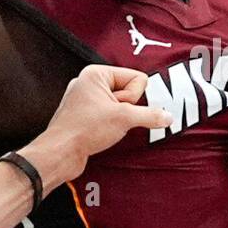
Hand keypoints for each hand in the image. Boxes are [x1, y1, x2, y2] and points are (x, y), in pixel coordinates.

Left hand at [37, 65, 172, 178]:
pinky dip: (111, 126)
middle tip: (110, 119)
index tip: (117, 109)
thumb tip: (167, 116)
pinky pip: (110, 116)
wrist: (59, 153)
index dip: (134, 98)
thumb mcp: (124, 119)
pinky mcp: (85, 116)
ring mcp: (86, 100)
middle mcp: (90, 83)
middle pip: (129, 91)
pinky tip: (101, 133)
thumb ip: (151, 115)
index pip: (136, 78)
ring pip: (120, 106)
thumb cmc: (83, 130)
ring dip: (119, 119)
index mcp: (97, 74)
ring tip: (104, 128)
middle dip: (127, 109)